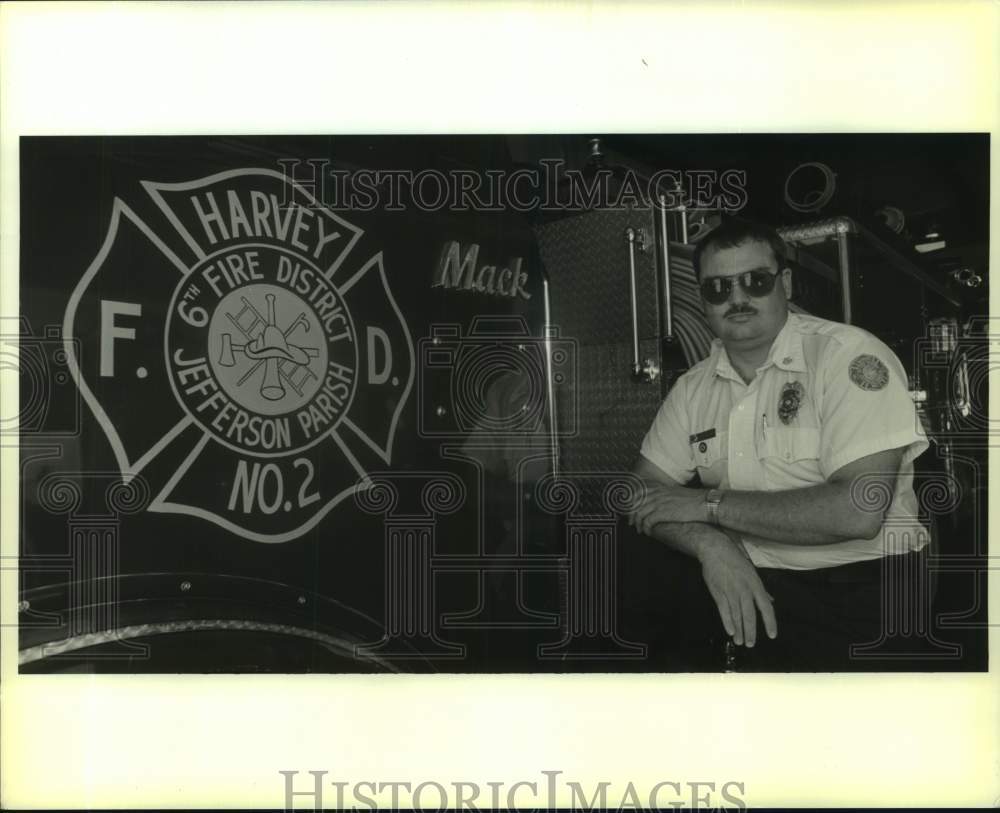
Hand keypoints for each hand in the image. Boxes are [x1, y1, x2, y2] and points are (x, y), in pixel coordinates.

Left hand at [628, 484, 704, 534]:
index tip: (632, 511)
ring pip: (639, 513)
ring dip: (638, 523)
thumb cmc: (695, 500)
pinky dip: (645, 528)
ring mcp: (659, 503)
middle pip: (636, 503)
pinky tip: (648, 532)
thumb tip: (661, 502)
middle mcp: (657, 494)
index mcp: (660, 489)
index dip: (632, 503)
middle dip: (632, 514)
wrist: (705, 504)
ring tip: (640, 530)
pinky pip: (647, 521)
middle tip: (632, 522)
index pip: (639, 493)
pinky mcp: (662, 512)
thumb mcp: (677, 494)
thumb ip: (667, 496)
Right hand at [697, 530, 776, 647]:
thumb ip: (761, 589)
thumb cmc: (735, 559)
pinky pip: (724, 610)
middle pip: (750, 615)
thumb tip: (770, 601)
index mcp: (755, 584)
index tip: (772, 635)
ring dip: (739, 630)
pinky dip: (727, 621)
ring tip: (740, 642)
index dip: (769, 622)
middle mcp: (745, 590)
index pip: (766, 607)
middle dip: (751, 632)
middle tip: (751, 644)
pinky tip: (730, 631)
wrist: (715, 550)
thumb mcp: (752, 571)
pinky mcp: (718, 592)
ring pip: (737, 615)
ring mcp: (731, 591)